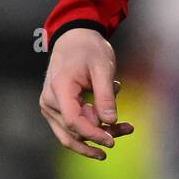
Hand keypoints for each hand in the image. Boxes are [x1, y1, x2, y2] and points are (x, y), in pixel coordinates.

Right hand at [39, 29, 133, 158]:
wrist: (73, 38)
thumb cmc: (88, 49)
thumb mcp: (103, 67)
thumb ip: (105, 95)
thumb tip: (111, 122)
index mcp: (60, 89)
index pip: (74, 121)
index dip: (93, 134)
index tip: (112, 140)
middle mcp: (49, 101)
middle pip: (74, 131)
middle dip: (101, 135)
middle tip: (128, 129)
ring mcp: (50, 106)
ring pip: (72, 133)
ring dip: (98, 134)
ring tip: (125, 129)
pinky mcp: (56, 109)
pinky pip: (72, 126)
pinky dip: (92, 126)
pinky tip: (111, 118)